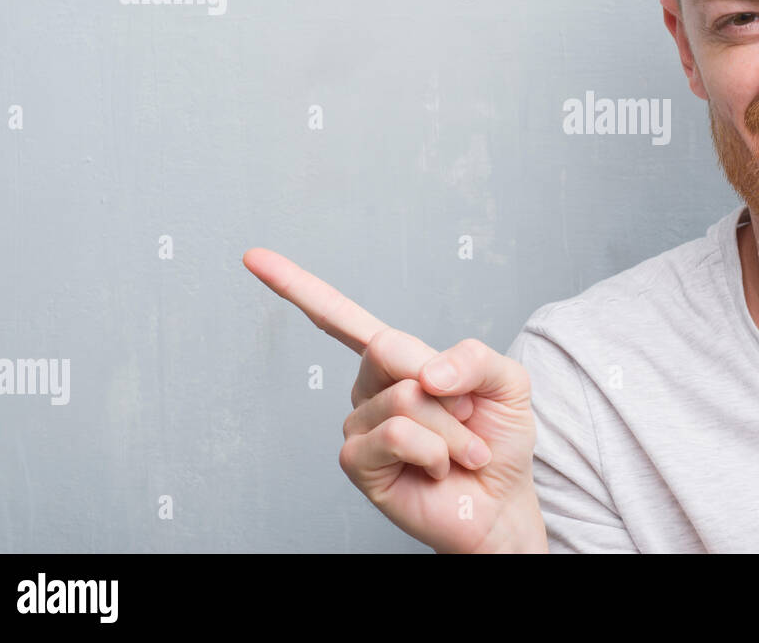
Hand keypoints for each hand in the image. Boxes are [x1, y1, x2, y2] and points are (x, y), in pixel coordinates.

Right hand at [242, 247, 545, 552]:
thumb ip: (475, 358)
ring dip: (452, 429)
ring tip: (459, 451)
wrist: (501, 501)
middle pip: (390, 349)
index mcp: (396, 359)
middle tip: (467, 414)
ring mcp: (358, 424)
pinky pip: (397, 434)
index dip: (296, 286)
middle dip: (448, 385)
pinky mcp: (357, 462)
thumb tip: (425, 372)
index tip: (252, 257)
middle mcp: (368, 387)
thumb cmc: (496, 439)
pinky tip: (438, 469)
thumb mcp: (506, 382)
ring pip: (406, 399)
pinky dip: (435, 451)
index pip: (341, 317)